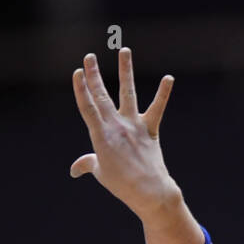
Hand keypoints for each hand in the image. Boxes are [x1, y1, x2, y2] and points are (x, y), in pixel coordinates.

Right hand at [70, 47, 180, 218]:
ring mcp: (134, 126)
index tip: (77, 72)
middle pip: (102, 96)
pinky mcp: (151, 129)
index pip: (87, 108)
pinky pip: (157, 108)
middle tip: (89, 57)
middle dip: (94, 75)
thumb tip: (75, 170)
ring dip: (126, 71)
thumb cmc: (121, 184)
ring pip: (127, 93)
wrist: (148, 192)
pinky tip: (169, 78)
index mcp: (100, 136)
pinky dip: (163, 93)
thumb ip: (88, 164)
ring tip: (124, 51)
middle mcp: (116, 126)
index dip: (81, 89)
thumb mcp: (101, 172)